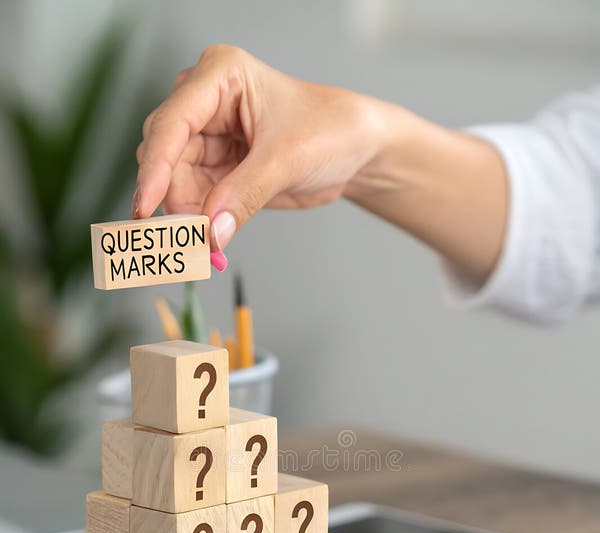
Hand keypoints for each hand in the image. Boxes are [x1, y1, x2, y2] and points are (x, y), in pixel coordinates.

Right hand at [133, 45, 382, 266]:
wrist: (356, 149)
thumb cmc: (330, 130)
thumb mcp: (287, 160)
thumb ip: (243, 196)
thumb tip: (209, 233)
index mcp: (219, 77)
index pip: (172, 123)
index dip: (155, 169)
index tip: (145, 208)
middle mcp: (205, 103)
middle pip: (164, 154)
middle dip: (171, 198)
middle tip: (185, 239)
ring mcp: (208, 136)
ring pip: (174, 181)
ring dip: (183, 217)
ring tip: (202, 247)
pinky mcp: (217, 168)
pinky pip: (193, 199)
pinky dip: (197, 223)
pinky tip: (208, 244)